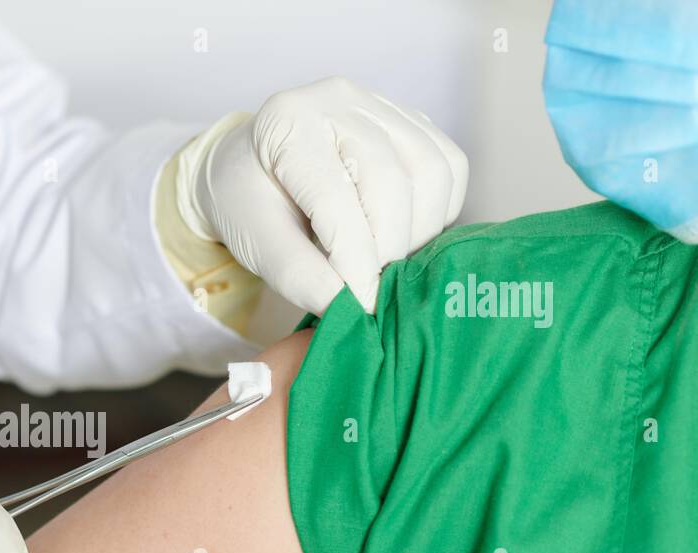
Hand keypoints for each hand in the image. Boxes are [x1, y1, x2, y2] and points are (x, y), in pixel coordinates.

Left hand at [174, 76, 468, 313]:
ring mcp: (380, 104)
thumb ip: (298, 275)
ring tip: (383, 263)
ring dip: (418, 232)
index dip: (355, 259)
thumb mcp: (254, 241)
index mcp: (287, 122)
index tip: (364, 306)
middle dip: (388, 249)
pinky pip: (449, 168)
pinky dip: (436, 213)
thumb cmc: (248, 201)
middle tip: (373, 290)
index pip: (335, 196)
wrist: (253, 166)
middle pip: (392, 180)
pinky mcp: (411, 121)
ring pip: (432, 172)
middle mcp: (338, 98)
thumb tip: (349, 308)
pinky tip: (402, 236)